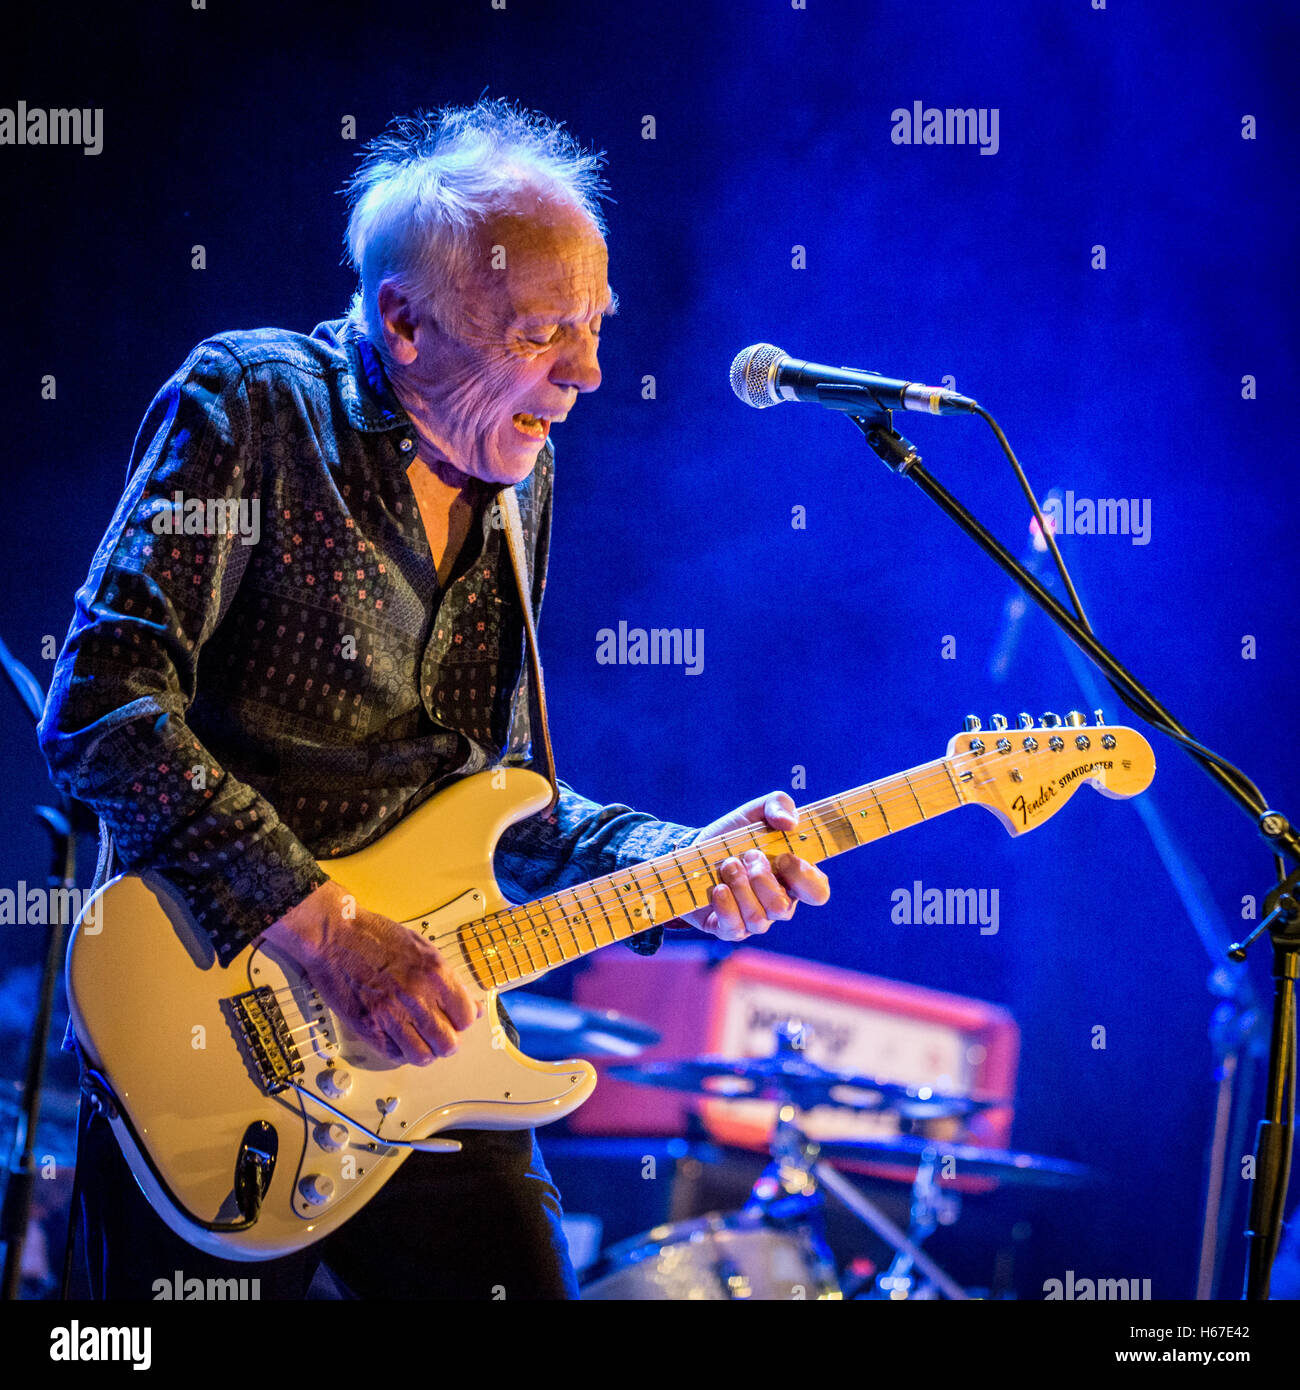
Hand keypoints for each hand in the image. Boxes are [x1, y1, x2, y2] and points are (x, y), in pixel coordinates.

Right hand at [259, 879, 480, 1065]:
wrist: (336, 935)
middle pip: (448, 1043)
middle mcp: (417, 997)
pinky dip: (399, 1052)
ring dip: (425, 1051)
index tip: (456, 1019)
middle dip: (447, 1041)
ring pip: (422, 1056)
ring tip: (419, 1040)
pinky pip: (393, 1054)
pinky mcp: (367, 1026)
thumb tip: (471, 1005)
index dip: (463, 1021)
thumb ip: (449, 980)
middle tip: (439, 1034)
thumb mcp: (424, 949)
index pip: (466, 1017)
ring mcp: (391, 1014)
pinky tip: (398, 1039)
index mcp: (435, 974)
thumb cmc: (376, 936)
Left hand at [678, 792, 829, 941]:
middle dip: (762, 879)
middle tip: (747, 855)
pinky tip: (717, 887)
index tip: (783, 856)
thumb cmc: (736, 834)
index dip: (803, 877)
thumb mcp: (757, 810)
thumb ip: (779, 804)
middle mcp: (779, 903)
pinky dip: (725, 905)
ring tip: (728, 864)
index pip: (818, 893)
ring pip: (758, 918)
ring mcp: (756, 920)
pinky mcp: (730, 929)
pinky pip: (734, 928)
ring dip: (739, 887)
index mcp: (795, 878)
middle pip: (783, 908)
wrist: (696, 849)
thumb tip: (791, 823)